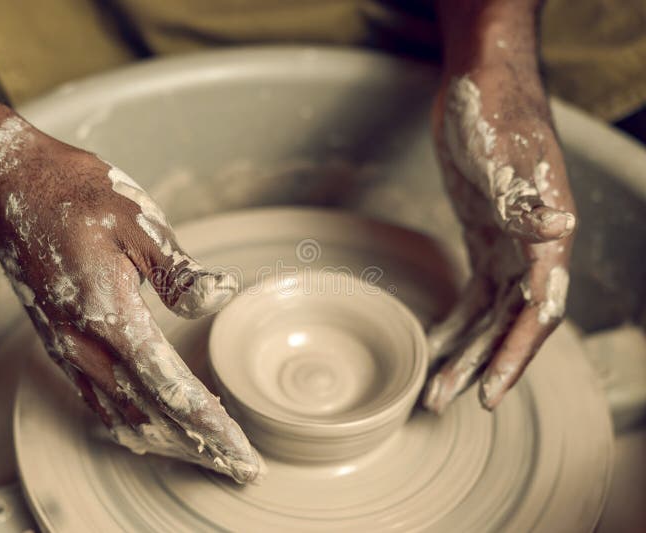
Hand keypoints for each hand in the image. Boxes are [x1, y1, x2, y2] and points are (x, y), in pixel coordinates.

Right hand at [0, 114, 263, 481]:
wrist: (11, 186)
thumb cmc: (76, 195)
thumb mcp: (136, 221)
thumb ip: (178, 270)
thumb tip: (219, 298)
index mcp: (110, 314)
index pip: (170, 389)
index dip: (209, 426)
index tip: (240, 454)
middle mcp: (84, 342)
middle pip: (149, 416)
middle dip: (197, 447)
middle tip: (238, 467)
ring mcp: (67, 346)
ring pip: (121, 416)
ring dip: (166, 441)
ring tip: (205, 456)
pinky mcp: (59, 340)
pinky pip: (95, 399)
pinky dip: (129, 425)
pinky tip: (148, 430)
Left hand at [425, 61, 576, 412]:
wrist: (480, 85)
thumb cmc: (495, 112)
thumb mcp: (505, 154)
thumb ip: (526, 199)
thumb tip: (558, 232)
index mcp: (548, 237)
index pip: (537, 313)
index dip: (515, 358)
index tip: (488, 396)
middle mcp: (534, 249)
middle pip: (510, 325)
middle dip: (479, 367)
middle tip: (441, 400)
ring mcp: (509, 245)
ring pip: (490, 315)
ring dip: (465, 352)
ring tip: (434, 386)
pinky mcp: (485, 237)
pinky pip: (474, 291)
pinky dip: (456, 320)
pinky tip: (435, 341)